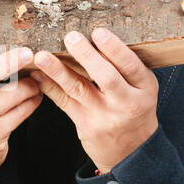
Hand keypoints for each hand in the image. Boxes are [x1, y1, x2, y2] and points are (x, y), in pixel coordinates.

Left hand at [29, 27, 158, 173]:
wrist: (132, 151)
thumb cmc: (135, 110)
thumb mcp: (142, 89)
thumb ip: (125, 68)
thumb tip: (94, 35)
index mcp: (144, 88)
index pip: (131, 65)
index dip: (114, 48)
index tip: (98, 32)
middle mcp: (127, 102)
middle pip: (106, 77)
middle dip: (86, 56)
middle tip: (70, 37)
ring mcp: (105, 116)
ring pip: (80, 89)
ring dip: (59, 71)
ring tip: (42, 57)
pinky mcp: (86, 125)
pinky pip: (65, 102)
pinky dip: (50, 87)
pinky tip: (39, 75)